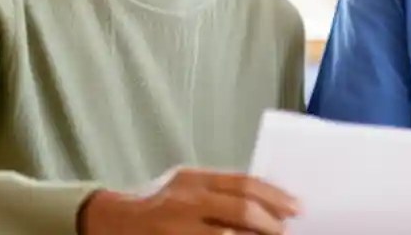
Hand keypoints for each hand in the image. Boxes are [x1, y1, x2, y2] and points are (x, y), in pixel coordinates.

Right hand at [79, 167, 300, 234]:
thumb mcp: (186, 186)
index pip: (244, 184)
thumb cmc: (160, 205)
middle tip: (284, 230)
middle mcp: (186, 202)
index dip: (274, 196)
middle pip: (241, 210)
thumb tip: (266, 202)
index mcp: (193, 180)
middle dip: (270, 223)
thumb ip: (219, 190)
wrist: (115, 224)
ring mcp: (179, 230)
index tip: (295, 207)